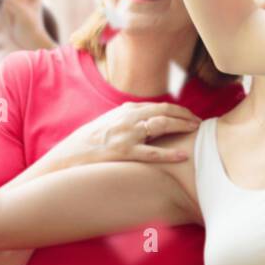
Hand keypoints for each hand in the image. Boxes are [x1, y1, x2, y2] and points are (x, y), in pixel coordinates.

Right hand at [2, 0, 54, 50]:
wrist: (30, 41)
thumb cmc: (30, 26)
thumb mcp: (21, 11)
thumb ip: (10, 1)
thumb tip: (5, 0)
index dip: (21, 3)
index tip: (27, 14)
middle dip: (13, 9)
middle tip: (21, 19)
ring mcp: (20, 6)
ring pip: (5, 4)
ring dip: (9, 14)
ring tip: (17, 21)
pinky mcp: (13, 12)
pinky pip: (3, 10)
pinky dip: (6, 18)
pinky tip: (13, 24)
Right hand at [44, 101, 201, 167]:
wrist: (65, 158)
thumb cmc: (87, 144)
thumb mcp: (108, 124)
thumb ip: (127, 120)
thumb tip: (146, 122)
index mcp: (124, 110)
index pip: (158, 106)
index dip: (178, 111)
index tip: (190, 116)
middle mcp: (127, 118)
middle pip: (164, 112)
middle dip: (185, 116)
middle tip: (199, 123)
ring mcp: (125, 134)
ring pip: (161, 125)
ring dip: (182, 126)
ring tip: (196, 132)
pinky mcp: (122, 152)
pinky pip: (151, 152)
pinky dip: (169, 154)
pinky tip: (182, 156)